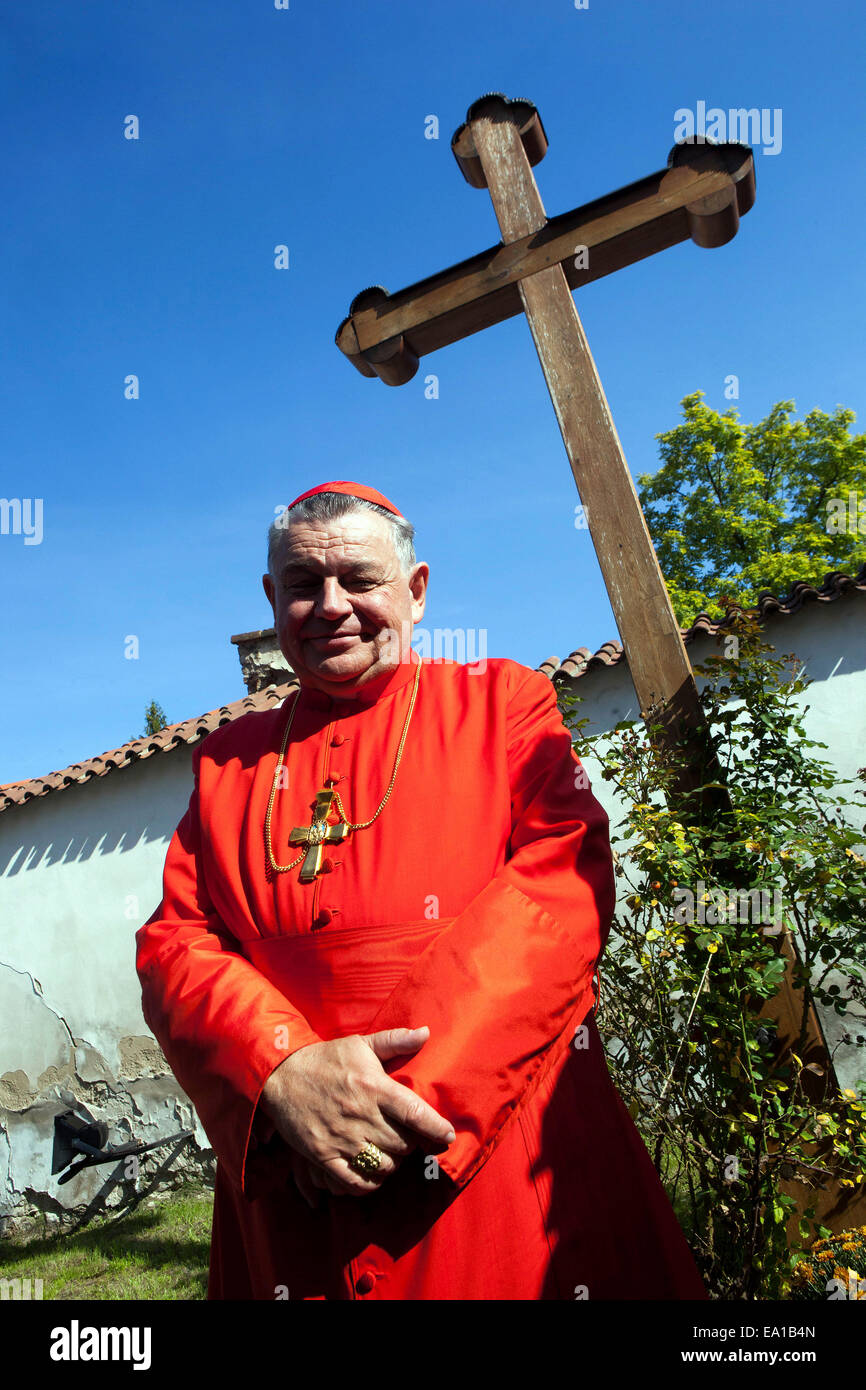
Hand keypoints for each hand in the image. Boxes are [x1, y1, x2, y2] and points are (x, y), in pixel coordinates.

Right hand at [260, 1026, 454, 1197]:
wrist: (280, 1075)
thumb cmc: (326, 1059)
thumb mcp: (360, 1044)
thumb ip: (395, 1041)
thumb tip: (426, 1033)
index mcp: (375, 1088)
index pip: (416, 1113)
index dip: (436, 1129)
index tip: (448, 1136)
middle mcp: (362, 1115)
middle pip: (403, 1144)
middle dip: (411, 1145)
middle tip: (407, 1138)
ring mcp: (342, 1138)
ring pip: (384, 1165)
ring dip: (392, 1163)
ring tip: (390, 1153)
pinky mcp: (323, 1156)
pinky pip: (355, 1182)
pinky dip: (369, 1184)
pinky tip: (373, 1174)